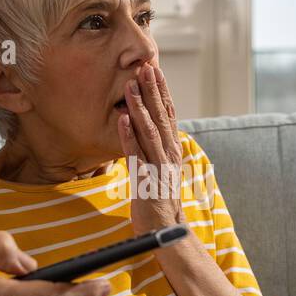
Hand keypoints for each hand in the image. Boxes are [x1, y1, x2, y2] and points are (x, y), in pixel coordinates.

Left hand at [119, 62, 185, 234]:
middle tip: (145, 68)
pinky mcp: (146, 179)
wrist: (163, 227)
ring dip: (140, 108)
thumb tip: (144, 126)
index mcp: (172, 149)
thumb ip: (154, 146)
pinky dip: (129, 135)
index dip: (162, 92)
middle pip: (161, 117)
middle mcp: (169, 154)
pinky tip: (122, 119)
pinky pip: (136, 154)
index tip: (155, 71)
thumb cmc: (158, 197)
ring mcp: (159, 166)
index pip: (169, 114)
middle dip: (152, 91)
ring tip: (131, 87)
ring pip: (149, 131)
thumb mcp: (159, 167)